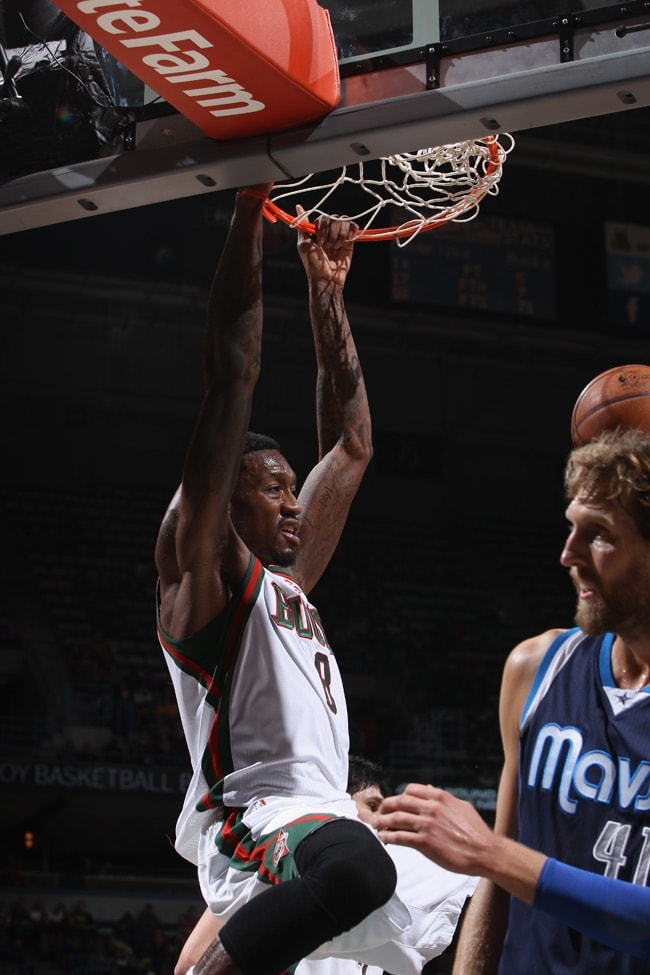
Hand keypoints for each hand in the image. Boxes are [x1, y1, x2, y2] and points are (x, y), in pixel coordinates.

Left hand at [296, 205, 357, 289]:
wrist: (326, 278)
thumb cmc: (313, 264)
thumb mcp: (303, 243)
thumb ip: (303, 225)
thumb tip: (298, 206)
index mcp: (317, 230)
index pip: (322, 217)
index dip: (322, 228)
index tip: (319, 242)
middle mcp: (328, 231)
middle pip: (333, 218)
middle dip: (330, 233)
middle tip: (327, 247)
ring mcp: (339, 235)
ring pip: (344, 220)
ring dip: (339, 234)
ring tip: (336, 247)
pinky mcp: (350, 240)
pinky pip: (353, 226)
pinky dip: (350, 231)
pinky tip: (346, 241)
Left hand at [375, 783, 491, 874]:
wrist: (485, 852)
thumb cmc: (476, 831)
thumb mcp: (461, 806)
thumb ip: (442, 797)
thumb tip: (428, 788)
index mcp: (440, 796)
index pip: (410, 789)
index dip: (399, 796)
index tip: (394, 803)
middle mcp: (431, 807)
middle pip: (399, 802)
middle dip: (385, 807)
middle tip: (379, 813)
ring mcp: (427, 825)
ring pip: (395, 819)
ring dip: (382, 822)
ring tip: (376, 826)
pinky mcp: (425, 843)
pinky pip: (399, 837)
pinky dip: (388, 837)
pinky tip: (383, 838)